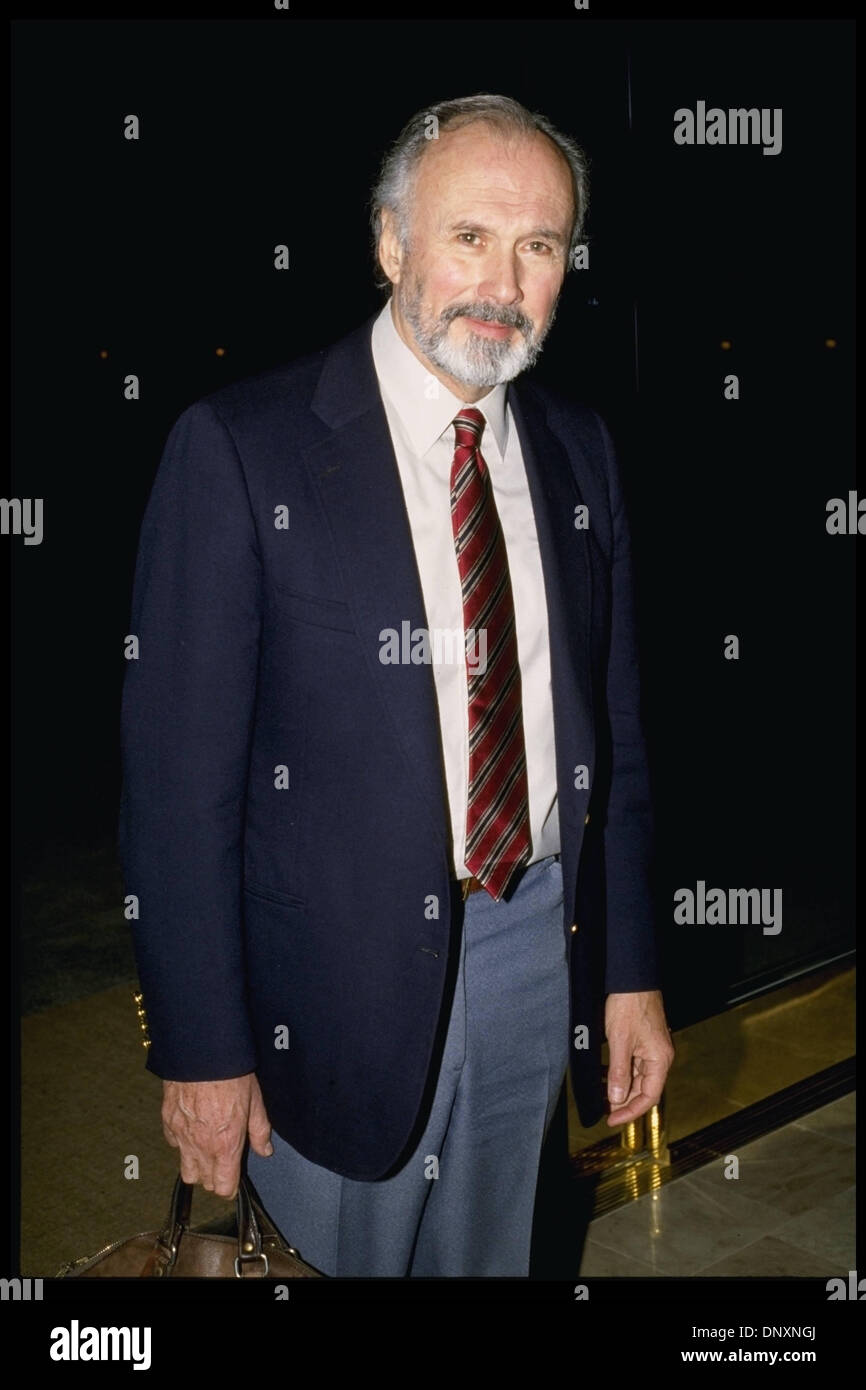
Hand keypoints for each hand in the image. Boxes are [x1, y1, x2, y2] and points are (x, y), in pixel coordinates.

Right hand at [161, 1072, 272, 1198]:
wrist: (201, 1055)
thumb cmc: (232, 1076)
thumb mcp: (255, 1103)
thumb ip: (260, 1132)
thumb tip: (265, 1151)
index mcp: (225, 1146)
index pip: (223, 1188)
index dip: (231, 1188)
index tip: (235, 1181)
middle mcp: (201, 1147)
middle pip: (205, 1182)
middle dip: (216, 1177)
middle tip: (225, 1161)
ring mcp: (181, 1136)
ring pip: (186, 1169)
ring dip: (197, 1166)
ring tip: (208, 1150)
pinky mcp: (168, 1122)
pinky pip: (174, 1145)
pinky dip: (182, 1143)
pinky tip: (193, 1129)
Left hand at [603, 990, 674, 1125]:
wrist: (633, 979)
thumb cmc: (630, 1006)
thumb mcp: (620, 1042)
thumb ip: (619, 1073)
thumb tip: (616, 1099)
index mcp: (660, 1060)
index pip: (648, 1097)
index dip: (630, 1111)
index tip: (612, 1119)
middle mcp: (660, 1057)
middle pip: (644, 1089)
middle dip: (624, 1101)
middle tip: (604, 1109)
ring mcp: (652, 1049)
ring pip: (637, 1077)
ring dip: (621, 1087)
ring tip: (602, 1094)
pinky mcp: (644, 1041)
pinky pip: (633, 1064)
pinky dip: (620, 1072)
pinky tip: (605, 1074)